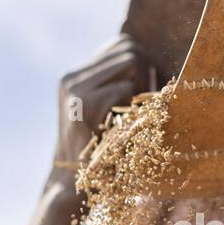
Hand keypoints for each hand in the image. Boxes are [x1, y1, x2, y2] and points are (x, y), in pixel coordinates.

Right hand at [51, 35, 154, 188]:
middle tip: (144, 101)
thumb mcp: (106, 110)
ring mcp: (75, 88)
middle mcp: (72, 76)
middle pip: (129, 48)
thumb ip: (119, 84)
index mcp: (76, 75)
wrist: (73, 181)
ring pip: (130, 61)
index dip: (142, 61)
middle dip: (146, 71)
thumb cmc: (100, 148)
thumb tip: (150, 60)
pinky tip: (124, 125)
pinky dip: (133, 106)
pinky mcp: (82, 105)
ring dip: (142, 85)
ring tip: (134, 112)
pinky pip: (125, 88)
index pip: (122, 43)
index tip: (145, 89)